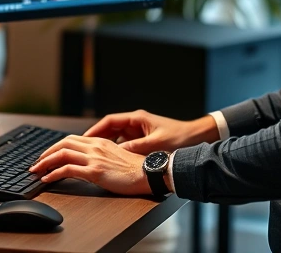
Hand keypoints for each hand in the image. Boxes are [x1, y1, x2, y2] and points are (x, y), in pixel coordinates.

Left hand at [28, 135, 149, 195]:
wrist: (148, 173)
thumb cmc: (136, 168)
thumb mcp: (116, 156)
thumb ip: (101, 156)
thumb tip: (88, 164)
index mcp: (100, 142)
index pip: (71, 139)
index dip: (56, 147)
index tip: (47, 155)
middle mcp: (95, 146)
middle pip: (63, 144)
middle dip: (46, 153)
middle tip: (36, 162)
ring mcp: (94, 158)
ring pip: (62, 154)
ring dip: (45, 162)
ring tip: (36, 170)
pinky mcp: (94, 171)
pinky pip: (67, 169)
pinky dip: (54, 173)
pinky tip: (47, 178)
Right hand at [83, 110, 219, 154]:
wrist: (197, 138)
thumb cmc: (180, 138)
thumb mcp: (156, 144)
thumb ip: (136, 148)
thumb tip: (117, 154)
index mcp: (137, 119)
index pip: (109, 121)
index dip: (95, 130)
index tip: (84, 139)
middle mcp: (136, 123)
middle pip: (110, 130)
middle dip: (97, 139)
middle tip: (83, 150)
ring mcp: (139, 132)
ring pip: (116, 139)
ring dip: (107, 147)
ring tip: (94, 157)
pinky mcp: (143, 141)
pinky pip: (125, 145)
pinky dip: (118, 152)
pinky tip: (112, 162)